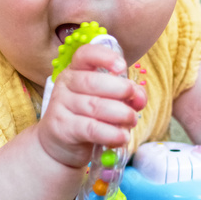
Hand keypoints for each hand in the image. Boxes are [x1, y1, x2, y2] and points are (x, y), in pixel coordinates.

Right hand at [36, 43, 146, 168]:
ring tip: (131, 121)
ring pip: (94, 106)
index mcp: (76, 70)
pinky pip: (91, 128)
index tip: (122, 66)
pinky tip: (122, 137)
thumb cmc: (88, 116)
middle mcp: (66, 84)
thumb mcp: (107, 100)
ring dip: (121, 114)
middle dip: (121, 90)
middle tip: (134, 102)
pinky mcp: (63, 128)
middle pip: (92, 81)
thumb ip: (126, 94)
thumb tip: (139, 96)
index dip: (105, 57)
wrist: (61, 144)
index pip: (85, 54)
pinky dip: (111, 133)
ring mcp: (61, 106)